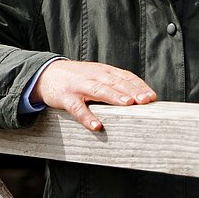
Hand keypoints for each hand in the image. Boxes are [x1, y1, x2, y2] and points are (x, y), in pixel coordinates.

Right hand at [30, 60, 156, 131]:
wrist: (46, 74)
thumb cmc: (78, 79)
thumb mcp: (96, 77)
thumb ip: (114, 85)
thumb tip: (139, 100)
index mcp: (103, 71)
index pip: (125, 76)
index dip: (138, 86)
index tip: (152, 97)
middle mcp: (93, 76)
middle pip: (115, 82)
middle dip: (131, 90)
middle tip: (145, 100)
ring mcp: (79, 86)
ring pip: (98, 90)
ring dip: (113, 96)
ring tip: (127, 104)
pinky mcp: (65, 97)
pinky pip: (77, 108)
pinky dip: (87, 117)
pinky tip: (97, 126)